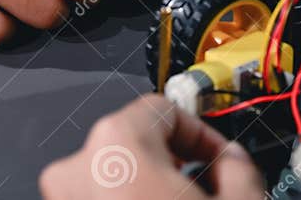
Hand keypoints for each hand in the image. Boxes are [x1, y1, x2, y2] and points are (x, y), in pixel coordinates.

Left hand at [40, 95, 262, 199]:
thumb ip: (239, 167)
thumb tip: (233, 162)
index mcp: (116, 143)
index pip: (165, 108)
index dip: (204, 132)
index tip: (223, 158)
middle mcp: (76, 164)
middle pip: (138, 140)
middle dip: (177, 162)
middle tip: (207, 191)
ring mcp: (61, 197)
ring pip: (115, 173)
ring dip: (149, 186)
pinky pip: (96, 197)